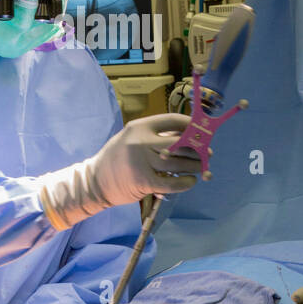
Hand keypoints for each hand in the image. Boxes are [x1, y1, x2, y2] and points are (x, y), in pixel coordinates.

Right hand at [40, 113, 201, 228]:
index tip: (201, 130)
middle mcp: (141, 142)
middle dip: (198, 148)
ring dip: (195, 166)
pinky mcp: (143, 182)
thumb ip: (154, 135)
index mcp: (139, 126)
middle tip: (207, 152)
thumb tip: (186, 135)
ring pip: (178, 163)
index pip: (173, 120)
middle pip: (180, 143)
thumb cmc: (117, 157)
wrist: (95, 181)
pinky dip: (185, 183)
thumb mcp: (131, 138)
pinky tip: (191, 181)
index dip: (191, 125)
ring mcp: (142, 162)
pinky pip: (172, 183)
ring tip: (201, 167)